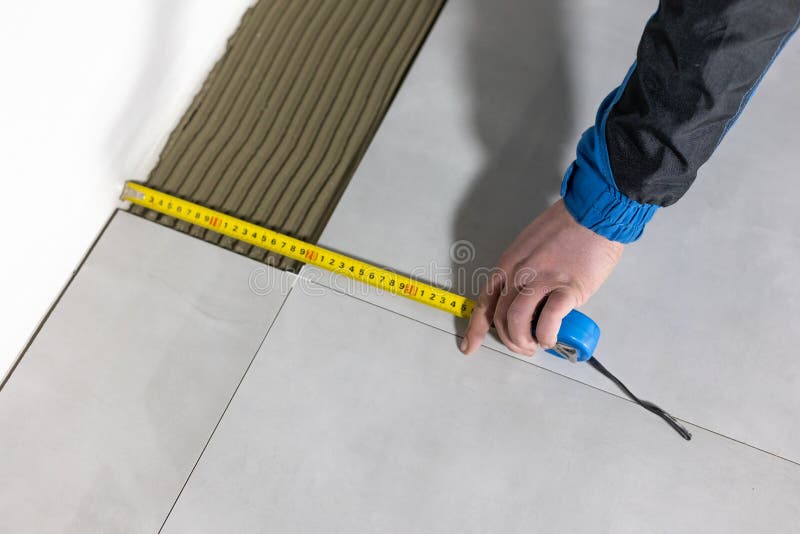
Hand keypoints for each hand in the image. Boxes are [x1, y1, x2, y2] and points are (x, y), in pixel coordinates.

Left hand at [460, 199, 622, 355]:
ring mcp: (541, 280)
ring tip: (538, 344)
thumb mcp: (529, 246)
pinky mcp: (566, 287)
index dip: (475, 329)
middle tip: (523, 346)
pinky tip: (551, 337)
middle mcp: (519, 273)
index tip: (469, 346)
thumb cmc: (566, 227)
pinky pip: (548, 321)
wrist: (593, 214)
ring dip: (525, 341)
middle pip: (500, 318)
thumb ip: (523, 272)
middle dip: (510, 340)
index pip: (484, 302)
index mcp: (508, 264)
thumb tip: (526, 300)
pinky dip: (547, 336)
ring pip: (517, 322)